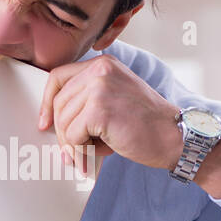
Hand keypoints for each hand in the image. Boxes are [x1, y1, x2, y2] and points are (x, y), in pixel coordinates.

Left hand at [37, 54, 183, 175]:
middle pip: (59, 103)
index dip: (47, 102)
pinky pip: (72, 136)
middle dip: (63, 132)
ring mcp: (99, 87)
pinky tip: (96, 157)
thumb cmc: (147, 126)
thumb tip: (51, 126)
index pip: (58, 77)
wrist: (176, 137)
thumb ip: (86, 104)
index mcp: (103, 64)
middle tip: (74, 152)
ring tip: (92, 155)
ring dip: (74, 145)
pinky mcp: (99, 109)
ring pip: (63, 122)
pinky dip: (81, 151)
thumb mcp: (115, 101)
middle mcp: (99, 70)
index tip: (45, 123)